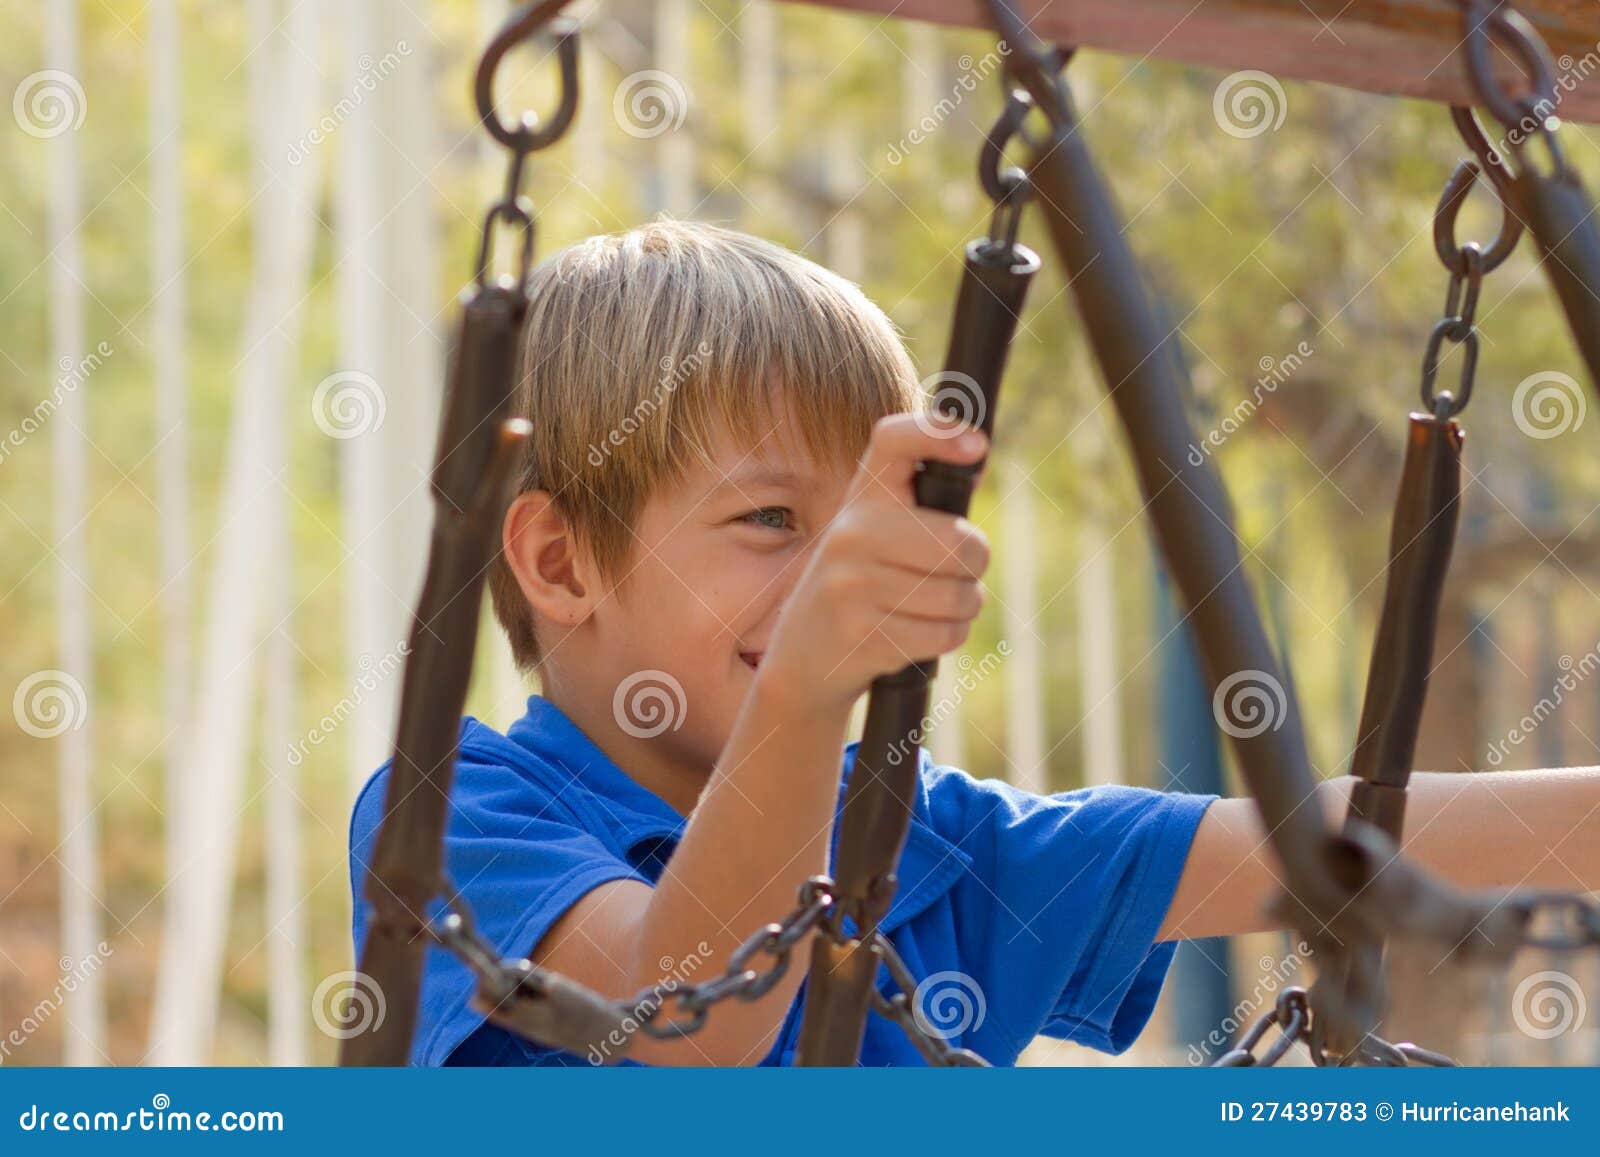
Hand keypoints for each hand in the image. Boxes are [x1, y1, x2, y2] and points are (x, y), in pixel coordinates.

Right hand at [759, 413, 990, 712]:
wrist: (802, 655)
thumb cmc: (861, 582)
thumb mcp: (877, 531)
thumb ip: (921, 499)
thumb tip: (976, 451)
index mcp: (862, 496)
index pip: (894, 440)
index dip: (938, 433)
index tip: (977, 446)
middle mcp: (852, 531)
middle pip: (962, 544)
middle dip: (975, 565)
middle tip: (955, 572)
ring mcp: (853, 583)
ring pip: (960, 596)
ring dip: (964, 606)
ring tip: (932, 605)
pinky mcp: (862, 633)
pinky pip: (945, 633)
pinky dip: (948, 636)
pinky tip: (919, 631)